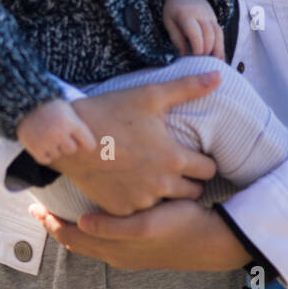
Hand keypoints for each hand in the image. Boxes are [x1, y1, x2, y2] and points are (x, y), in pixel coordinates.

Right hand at [16, 98, 96, 164]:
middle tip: (61, 135)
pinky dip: (45, 154)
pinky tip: (43, 144)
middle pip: (72, 149)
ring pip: (58, 154)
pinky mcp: (35, 148)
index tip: (86, 144)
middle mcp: (60, 133)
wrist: (25, 104)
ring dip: (55, 148)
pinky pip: (46, 159)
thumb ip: (79, 124)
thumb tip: (95, 145)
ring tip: (50, 136)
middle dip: (68, 143)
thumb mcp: (68, 109)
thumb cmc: (51, 107)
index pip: (89, 143)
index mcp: (71, 122)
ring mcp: (46, 141)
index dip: (87, 143)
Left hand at [28, 198, 252, 270]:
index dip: (50, 222)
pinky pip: (103, 239)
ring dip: (71, 227)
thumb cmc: (178, 228)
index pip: (70, 236)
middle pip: (75, 241)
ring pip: (88, 241)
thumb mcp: (144, 226)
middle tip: (39, 207)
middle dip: (56, 224)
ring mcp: (127, 252)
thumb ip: (111, 227)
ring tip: (59, 210)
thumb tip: (81, 223)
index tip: (34, 205)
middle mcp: (115, 253)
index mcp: (113, 248)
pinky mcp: (139, 247)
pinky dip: (90, 228)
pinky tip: (94, 214)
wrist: (211, 242)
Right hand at [42, 70, 221, 214]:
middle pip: (194, 193)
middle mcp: (161, 185)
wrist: (69, 138)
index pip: (209, 171)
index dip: (204, 162)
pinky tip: (131, 184)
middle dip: (190, 181)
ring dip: (166, 194)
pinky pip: (141, 212)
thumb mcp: (150, 95)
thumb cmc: (111, 112)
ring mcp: (141, 201)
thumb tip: (218, 76)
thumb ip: (188, 87)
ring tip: (154, 176)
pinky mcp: (121, 211)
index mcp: (174, 159)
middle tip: (176, 167)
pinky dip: (140, 201)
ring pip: (168, 204)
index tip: (195, 156)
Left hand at [162, 0, 224, 60]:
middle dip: (207, 51)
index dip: (197, 47)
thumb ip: (177, 40)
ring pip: (218, 34)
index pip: (195, 33)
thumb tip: (185, 58)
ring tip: (214, 64)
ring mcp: (211, 17)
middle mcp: (202, 14)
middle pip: (209, 34)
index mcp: (186, 14)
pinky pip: (221, 34)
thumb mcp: (169, 23)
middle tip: (202, 63)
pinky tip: (219, 59)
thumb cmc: (173, 10)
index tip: (194, 59)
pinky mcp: (216, 21)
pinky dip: (221, 47)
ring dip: (217, 50)